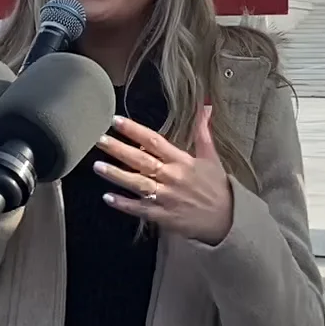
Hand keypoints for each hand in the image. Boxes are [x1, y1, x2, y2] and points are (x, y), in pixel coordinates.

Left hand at [93, 103, 233, 245]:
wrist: (227, 219)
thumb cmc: (217, 186)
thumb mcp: (211, 156)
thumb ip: (203, 131)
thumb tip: (205, 106)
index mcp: (182, 161)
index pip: (154, 141)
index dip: (134, 130)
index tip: (116, 121)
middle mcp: (172, 177)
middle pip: (141, 161)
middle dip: (119, 149)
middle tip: (99, 140)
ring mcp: (166, 197)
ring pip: (137, 184)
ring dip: (116, 175)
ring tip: (97, 166)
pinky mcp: (163, 216)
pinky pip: (140, 209)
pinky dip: (124, 204)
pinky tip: (107, 197)